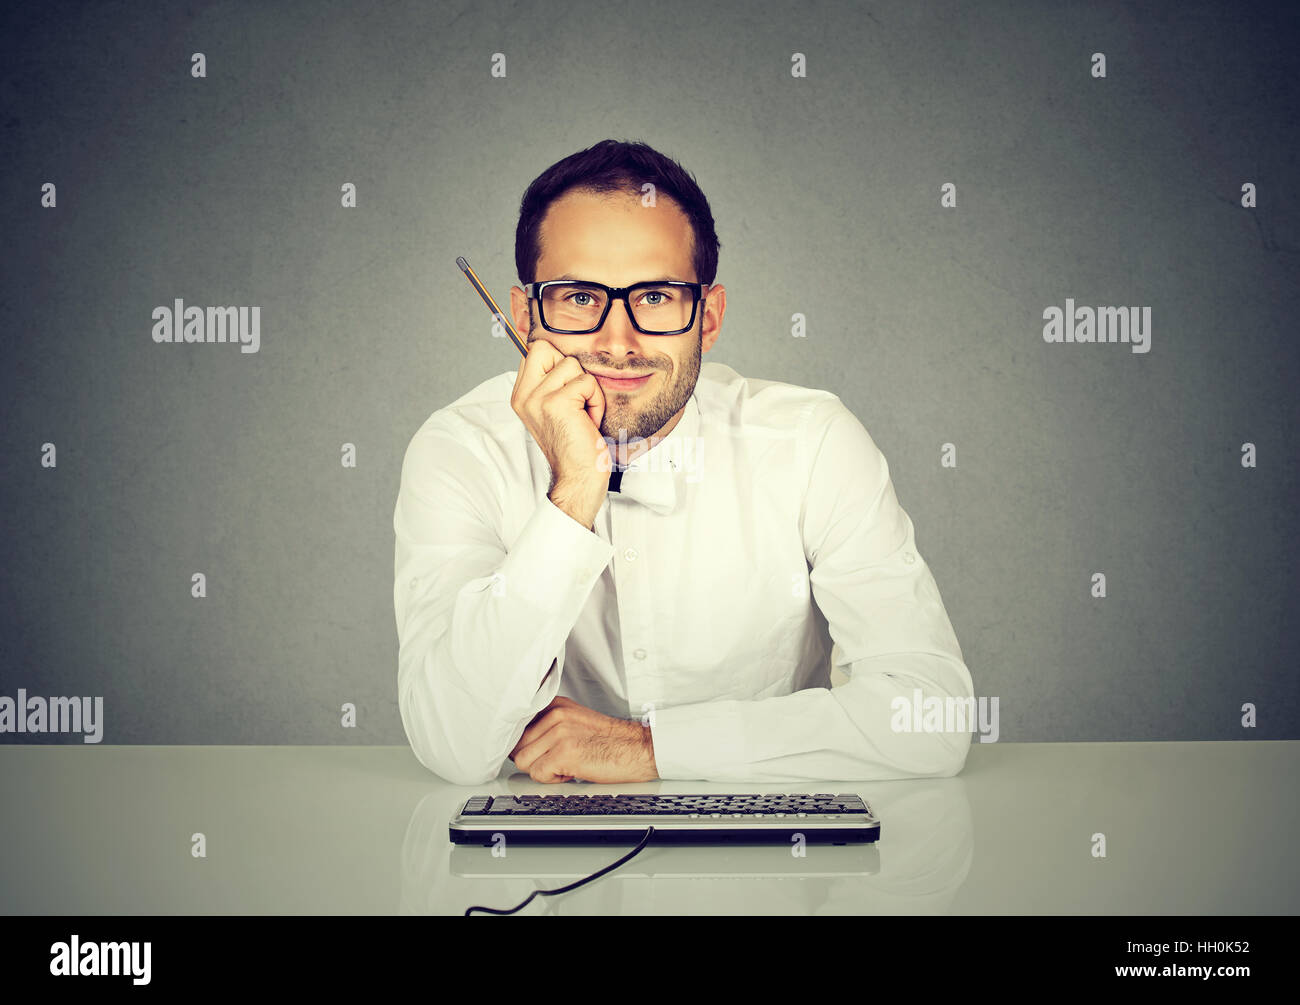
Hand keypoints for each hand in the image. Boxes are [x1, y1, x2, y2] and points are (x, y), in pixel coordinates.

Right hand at [509, 339, 609, 529]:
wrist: (579, 479)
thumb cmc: (575, 445)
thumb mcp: (555, 408)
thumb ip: (552, 381)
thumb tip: (564, 350)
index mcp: (520, 395)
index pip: (535, 350)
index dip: (558, 364)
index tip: (567, 393)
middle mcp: (523, 395)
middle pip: (547, 348)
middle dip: (571, 372)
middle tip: (575, 403)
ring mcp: (537, 398)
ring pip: (572, 364)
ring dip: (587, 389)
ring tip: (583, 415)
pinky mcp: (556, 403)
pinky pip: (587, 382)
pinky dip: (596, 401)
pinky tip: (589, 422)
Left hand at [509, 696, 658, 783]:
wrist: (637, 749)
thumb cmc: (610, 741)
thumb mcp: (575, 721)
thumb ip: (548, 726)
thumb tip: (520, 743)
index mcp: (556, 705)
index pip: (517, 725)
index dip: (521, 744)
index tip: (528, 751)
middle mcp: (556, 714)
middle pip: (518, 745)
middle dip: (533, 759)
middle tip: (556, 761)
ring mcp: (560, 732)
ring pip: (524, 761)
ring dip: (542, 770)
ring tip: (565, 766)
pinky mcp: (565, 752)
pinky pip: (538, 774)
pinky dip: (553, 779)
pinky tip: (571, 772)